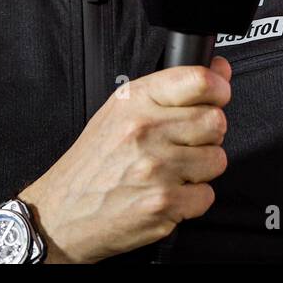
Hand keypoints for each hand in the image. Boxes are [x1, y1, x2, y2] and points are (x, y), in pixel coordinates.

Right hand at [18, 56, 231, 263]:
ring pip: (216, 159)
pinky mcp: (163, 203)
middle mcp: (145, 130)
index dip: (218, 88)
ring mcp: (156, 168)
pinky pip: (206, 195)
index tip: (217, 95)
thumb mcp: (121, 111)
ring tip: (171, 171)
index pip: (199, 81)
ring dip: (200, 169)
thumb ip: (172, 90)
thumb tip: (219, 71)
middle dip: (207, 135)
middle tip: (184, 143)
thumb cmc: (93, 162)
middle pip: (215, 121)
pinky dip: (192, 199)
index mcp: (135, 101)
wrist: (63, 211)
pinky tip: (167, 193)